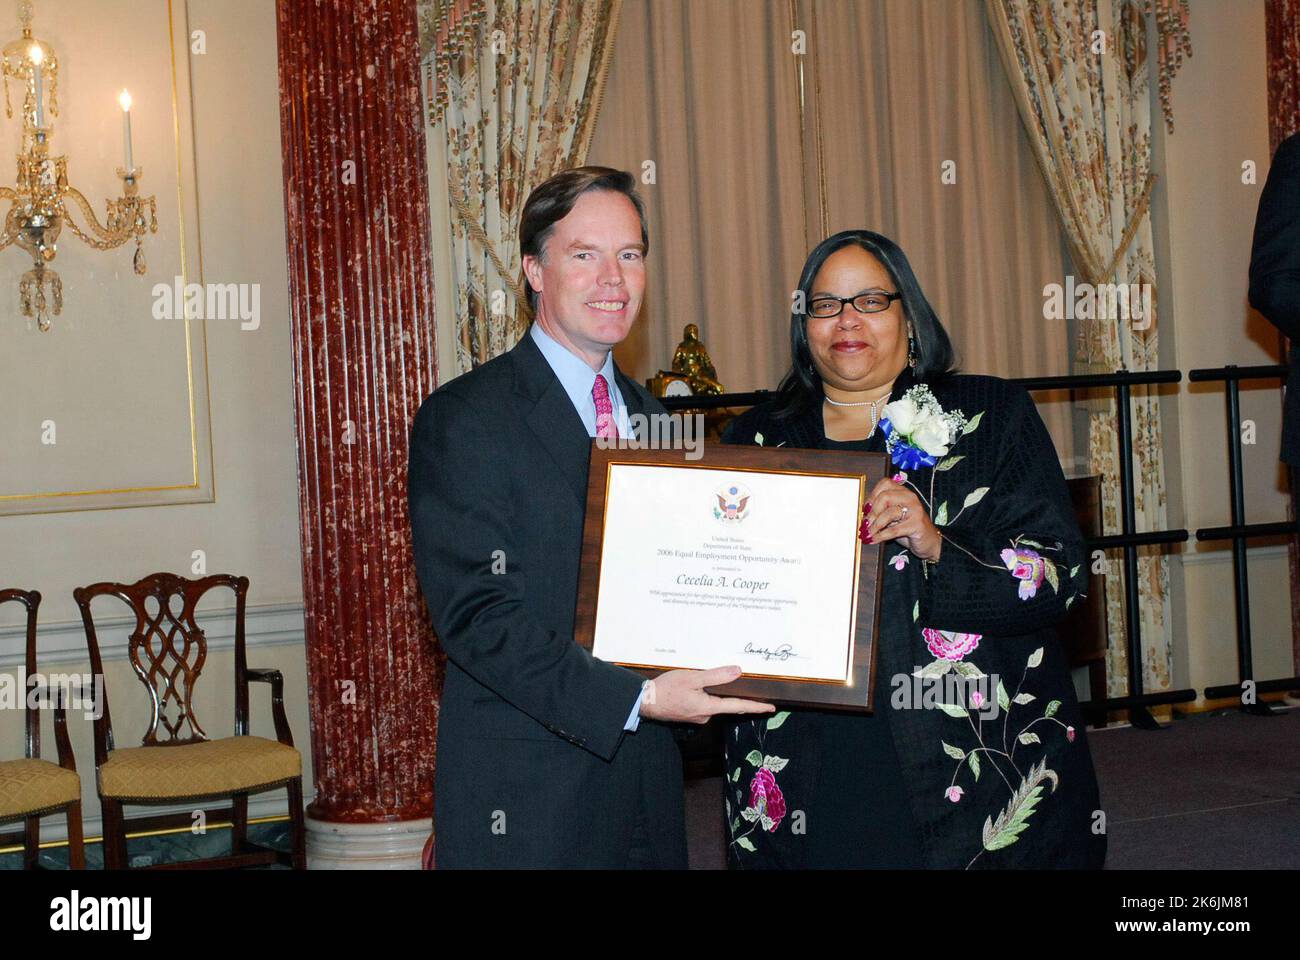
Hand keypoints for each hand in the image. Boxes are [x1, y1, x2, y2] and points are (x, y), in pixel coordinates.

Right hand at [638, 665, 775, 723]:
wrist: (644, 702)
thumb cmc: (666, 689)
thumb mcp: (692, 678)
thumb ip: (716, 676)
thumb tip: (737, 672)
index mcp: (709, 707)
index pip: (738, 706)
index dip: (756, 706)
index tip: (770, 708)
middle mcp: (705, 715)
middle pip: (726, 705)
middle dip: (736, 697)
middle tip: (750, 690)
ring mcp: (696, 716)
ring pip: (713, 703)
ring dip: (714, 694)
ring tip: (711, 682)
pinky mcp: (688, 714)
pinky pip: (702, 704)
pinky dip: (704, 697)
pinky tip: (696, 689)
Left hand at [859, 471, 941, 560]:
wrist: (929, 541)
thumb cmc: (908, 528)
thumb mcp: (893, 516)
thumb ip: (881, 511)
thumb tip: (862, 515)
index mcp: (903, 492)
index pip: (884, 484)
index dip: (871, 496)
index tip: (864, 509)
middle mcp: (910, 497)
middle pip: (885, 497)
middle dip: (872, 512)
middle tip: (865, 524)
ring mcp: (915, 510)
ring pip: (889, 513)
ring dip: (875, 526)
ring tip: (867, 534)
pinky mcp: (917, 524)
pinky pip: (894, 529)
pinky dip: (881, 535)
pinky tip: (874, 539)